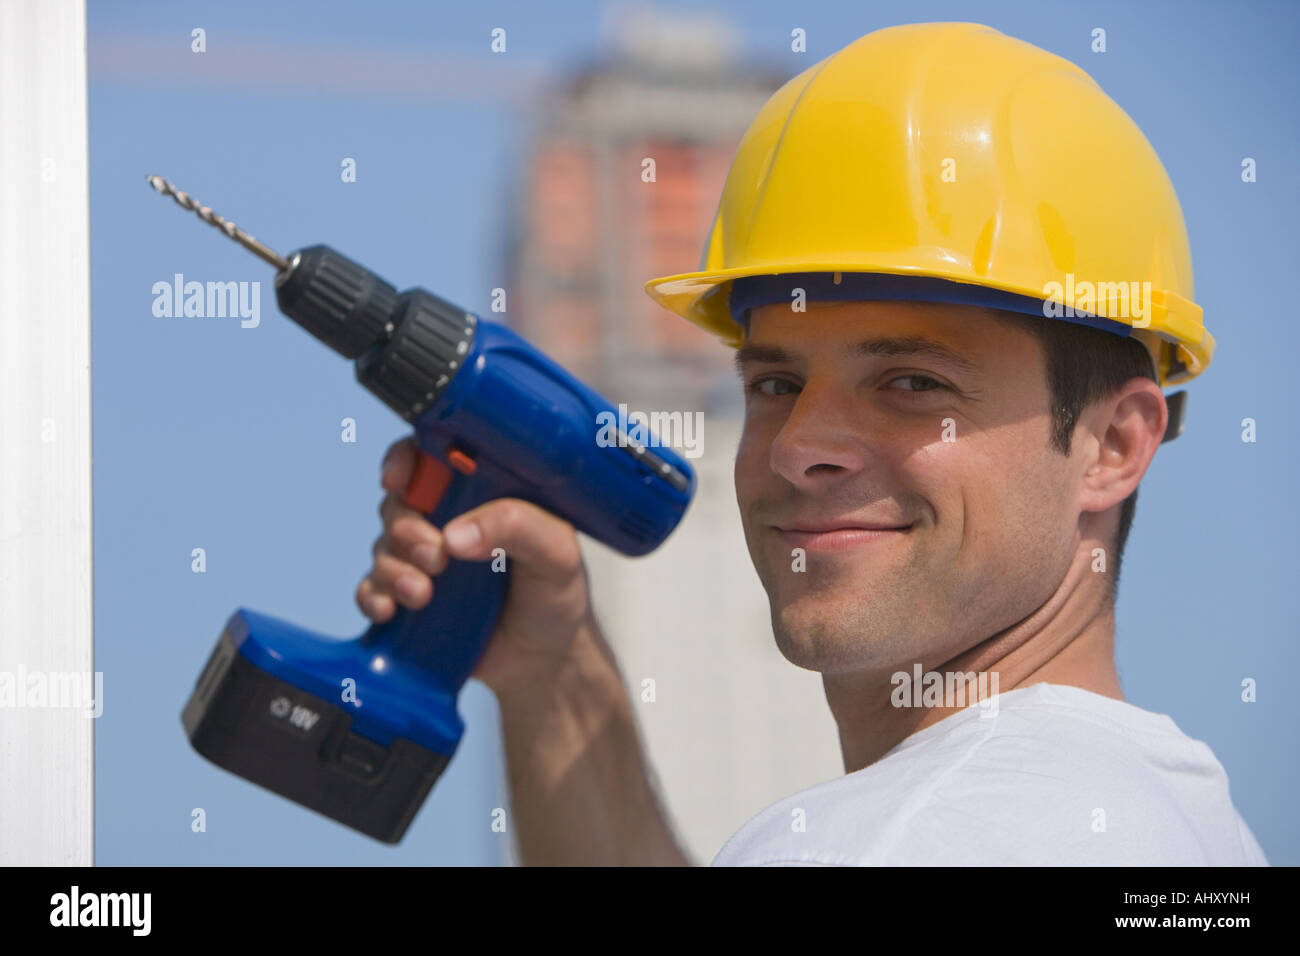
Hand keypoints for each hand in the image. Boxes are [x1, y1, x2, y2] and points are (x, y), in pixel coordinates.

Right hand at [357, 436, 600, 698]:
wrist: (545, 661)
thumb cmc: (555, 594)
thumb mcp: (557, 553)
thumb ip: (517, 527)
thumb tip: (454, 535)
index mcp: (483, 493)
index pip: (432, 456)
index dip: (406, 459)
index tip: (398, 480)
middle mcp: (447, 519)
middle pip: (400, 503)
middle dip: (407, 529)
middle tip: (436, 557)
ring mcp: (424, 560)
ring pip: (383, 546)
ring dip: (393, 568)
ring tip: (422, 594)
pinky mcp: (408, 600)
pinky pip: (371, 589)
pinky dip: (372, 597)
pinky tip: (390, 611)